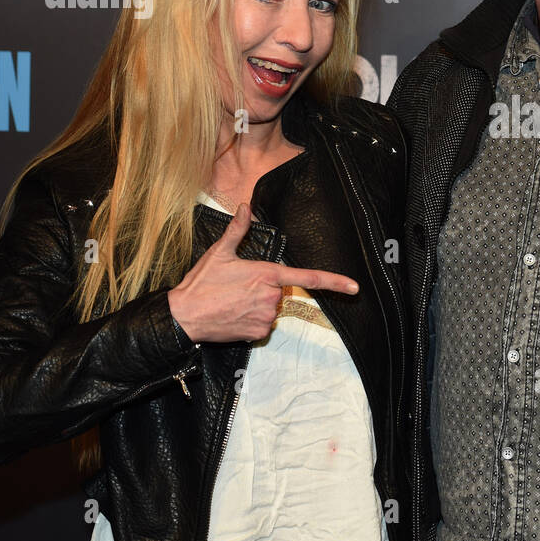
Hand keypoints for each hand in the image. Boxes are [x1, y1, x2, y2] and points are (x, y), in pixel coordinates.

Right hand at [167, 203, 358, 343]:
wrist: (184, 317)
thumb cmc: (202, 283)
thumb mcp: (220, 252)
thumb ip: (238, 230)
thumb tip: (246, 208)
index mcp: (267, 274)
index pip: (308, 278)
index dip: (334, 282)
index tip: (354, 287)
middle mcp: (271, 296)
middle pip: (281, 291)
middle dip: (265, 288)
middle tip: (239, 287)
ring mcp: (266, 316)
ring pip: (272, 308)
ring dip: (258, 305)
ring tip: (233, 301)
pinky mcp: (258, 332)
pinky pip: (264, 324)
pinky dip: (252, 320)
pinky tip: (235, 314)